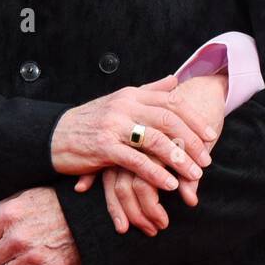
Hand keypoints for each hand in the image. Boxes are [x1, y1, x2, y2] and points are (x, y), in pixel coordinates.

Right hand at [75, 72, 228, 233]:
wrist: (53, 136)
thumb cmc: (90, 122)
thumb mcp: (119, 101)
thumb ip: (148, 91)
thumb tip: (175, 80)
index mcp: (131, 94)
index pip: (171, 102)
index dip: (194, 119)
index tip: (211, 135)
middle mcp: (124, 106)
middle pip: (168, 120)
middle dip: (192, 141)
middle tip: (207, 160)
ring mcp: (114, 126)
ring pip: (155, 140)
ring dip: (179, 159)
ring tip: (194, 175)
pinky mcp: (104, 147)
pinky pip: (137, 161)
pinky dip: (156, 173)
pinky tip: (170, 184)